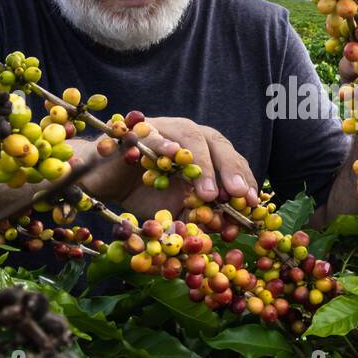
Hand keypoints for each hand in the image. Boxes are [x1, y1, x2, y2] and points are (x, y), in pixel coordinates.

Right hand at [77, 117, 258, 219]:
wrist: (105, 181)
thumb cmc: (145, 195)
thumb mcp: (178, 211)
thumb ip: (200, 216)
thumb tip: (227, 229)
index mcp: (205, 151)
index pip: (232, 160)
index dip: (245, 179)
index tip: (252, 203)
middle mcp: (190, 135)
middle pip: (218, 144)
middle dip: (231, 170)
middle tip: (237, 195)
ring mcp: (166, 129)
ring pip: (192, 136)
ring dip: (202, 164)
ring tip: (209, 193)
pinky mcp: (139, 130)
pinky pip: (154, 134)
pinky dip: (164, 143)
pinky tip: (173, 153)